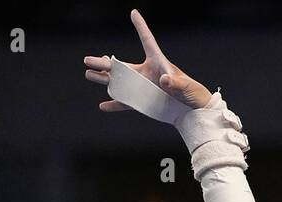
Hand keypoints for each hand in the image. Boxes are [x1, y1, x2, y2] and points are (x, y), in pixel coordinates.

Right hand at [83, 9, 211, 111]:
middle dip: (104, 63)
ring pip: (119, 82)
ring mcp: (143, 88)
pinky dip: (115, 104)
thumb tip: (164, 81)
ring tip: (88, 74)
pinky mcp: (143, 102)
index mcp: (158, 63)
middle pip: (121, 65)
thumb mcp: (185, 86)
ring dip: (103, 80)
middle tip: (87, 60)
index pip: (147, 41)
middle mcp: (146, 73)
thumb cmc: (192, 93)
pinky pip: (126, 103)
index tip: (134, 12)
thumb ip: (174, 83)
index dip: (141, 26)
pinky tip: (103, 106)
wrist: (194, 111)